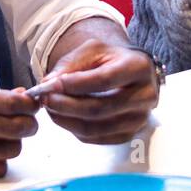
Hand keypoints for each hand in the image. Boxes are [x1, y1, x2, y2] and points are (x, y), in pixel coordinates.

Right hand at [0, 81, 38, 181]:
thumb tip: (25, 95)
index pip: (10, 103)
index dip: (29, 105)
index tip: (33, 106)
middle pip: (15, 128)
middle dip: (29, 125)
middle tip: (28, 124)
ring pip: (10, 149)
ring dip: (15, 144)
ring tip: (5, 138)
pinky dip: (0, 161)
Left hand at [40, 40, 158, 143]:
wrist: (130, 74)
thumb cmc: (111, 59)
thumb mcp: (93, 51)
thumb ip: (70, 64)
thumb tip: (48, 83)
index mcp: (138, 67)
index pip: (104, 80)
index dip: (75, 85)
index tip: (51, 84)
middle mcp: (145, 96)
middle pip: (99, 108)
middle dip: (66, 105)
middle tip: (45, 99)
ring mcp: (140, 119)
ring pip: (96, 128)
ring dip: (67, 120)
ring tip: (51, 108)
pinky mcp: (130, 134)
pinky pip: (97, 139)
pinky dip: (75, 130)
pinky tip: (64, 118)